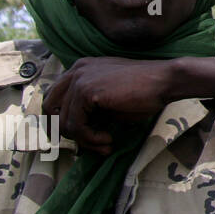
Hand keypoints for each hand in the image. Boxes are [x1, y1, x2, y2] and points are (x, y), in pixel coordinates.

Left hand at [43, 57, 178, 155]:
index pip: (54, 98)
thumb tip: (76, 133)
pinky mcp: (86, 91)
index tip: (82, 137)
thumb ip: (91, 109)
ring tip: (105, 144)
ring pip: (64, 122)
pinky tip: (108, 139)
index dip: (61, 121)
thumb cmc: (145, 92)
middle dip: (65, 131)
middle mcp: (76, 71)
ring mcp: (79, 79)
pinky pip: (76, 126)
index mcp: (81, 69)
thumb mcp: (110, 101)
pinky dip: (90, 138)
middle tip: (88, 143)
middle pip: (50, 109)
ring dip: (85, 140)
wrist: (164, 81)